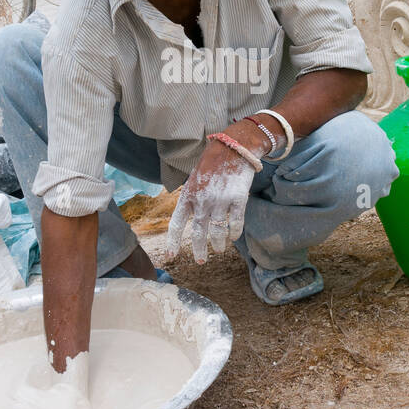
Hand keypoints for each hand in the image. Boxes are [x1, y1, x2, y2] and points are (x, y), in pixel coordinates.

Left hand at [163, 140, 256, 263]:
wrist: (234, 146)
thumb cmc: (212, 161)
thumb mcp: (194, 177)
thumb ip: (192, 197)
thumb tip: (192, 215)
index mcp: (188, 195)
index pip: (176, 224)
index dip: (173, 242)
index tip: (171, 255)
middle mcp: (202, 201)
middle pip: (198, 233)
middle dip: (199, 250)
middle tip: (200, 261)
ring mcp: (220, 201)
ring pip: (217, 232)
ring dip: (218, 244)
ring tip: (218, 249)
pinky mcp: (237, 200)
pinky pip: (235, 224)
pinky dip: (234, 233)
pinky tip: (233, 237)